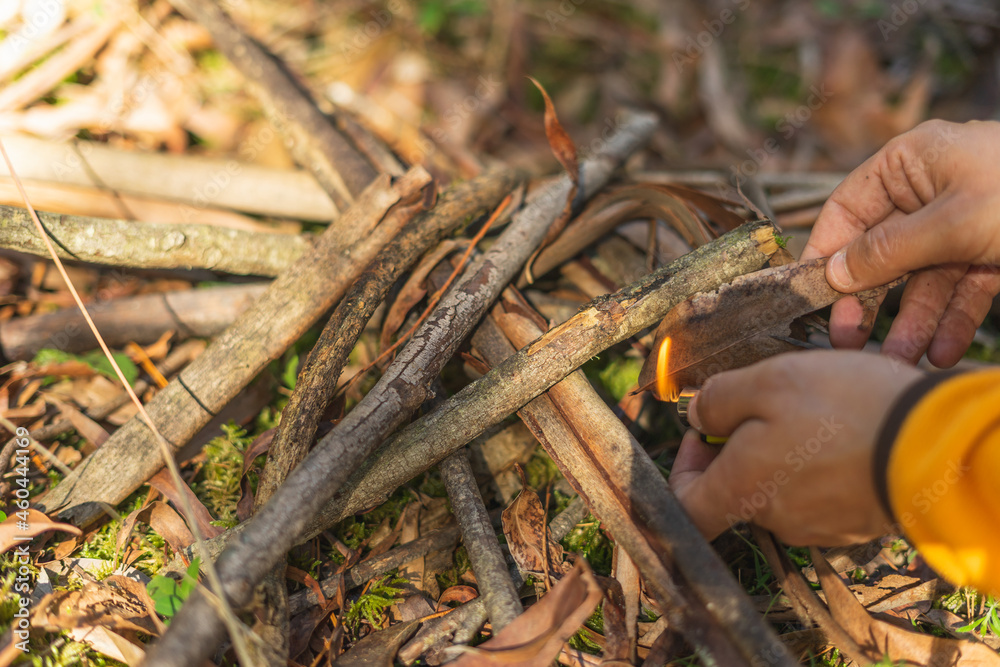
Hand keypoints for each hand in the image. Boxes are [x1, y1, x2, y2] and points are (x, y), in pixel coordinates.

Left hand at [668, 351, 922, 545]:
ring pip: (784, 480)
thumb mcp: (768, 382)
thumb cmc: (845, 410)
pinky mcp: (856, 519)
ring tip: (813, 399)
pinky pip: (824, 484)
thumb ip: (719, 398)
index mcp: (743, 491)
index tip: (700, 431)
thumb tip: (696, 414)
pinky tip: (844, 420)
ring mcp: (820, 524)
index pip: (686, 506)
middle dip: (744, 438)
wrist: (937, 447)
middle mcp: (776, 518)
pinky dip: (824, 455)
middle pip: (738, 485)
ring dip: (788, 440)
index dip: (683, 468)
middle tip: (767, 396)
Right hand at [801, 119, 999, 366]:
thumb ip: (887, 249)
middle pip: (881, 252)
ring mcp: (963, 224)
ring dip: (911, 323)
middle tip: (849, 341)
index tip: (810, 297)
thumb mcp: (953, 222)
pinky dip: (951, 322)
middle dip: (869, 300)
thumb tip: (833, 272)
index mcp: (912, 163)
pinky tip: (942, 353)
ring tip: (900, 361)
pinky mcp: (992, 253)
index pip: (848, 209)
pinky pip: (960, 291)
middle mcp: (931, 191)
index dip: (826, 253)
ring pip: (921, 279)